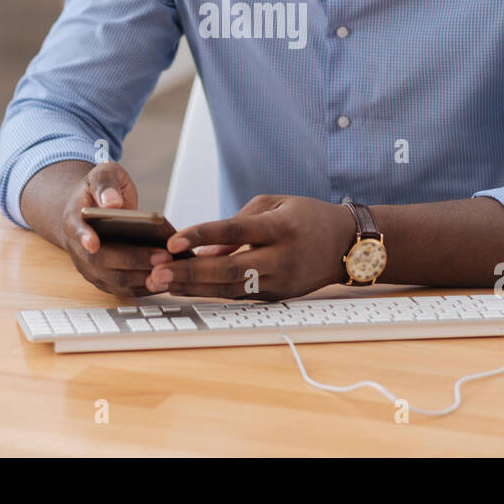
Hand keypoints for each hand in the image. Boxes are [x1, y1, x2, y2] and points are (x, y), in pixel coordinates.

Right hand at [59, 161, 170, 297]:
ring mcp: (91, 268)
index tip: (94, 244)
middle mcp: (79, 249)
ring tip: (170, 270)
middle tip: (162, 256)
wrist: (92, 210)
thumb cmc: (101, 191)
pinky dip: (144, 288)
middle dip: (132, 260)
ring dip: (142, 279)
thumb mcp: (103, 174)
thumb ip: (106, 185)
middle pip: (100, 262)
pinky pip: (124, 289)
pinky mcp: (106, 279)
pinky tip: (167, 280)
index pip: (76, 231)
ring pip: (114, 281)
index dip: (84, 238)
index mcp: (74, 220)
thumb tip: (112, 203)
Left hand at [146, 194, 356, 299]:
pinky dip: (209, 292)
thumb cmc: (305, 217)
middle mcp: (282, 258)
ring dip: (193, 287)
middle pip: (230, 269)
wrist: (345, 245)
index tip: (173, 242)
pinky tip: (184, 289)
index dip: (203, 236)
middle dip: (189, 273)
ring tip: (161, 284)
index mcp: (282, 228)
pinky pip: (238, 296)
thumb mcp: (274, 205)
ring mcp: (280, 282)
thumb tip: (202, 250)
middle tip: (157, 273)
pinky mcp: (276, 297)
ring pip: (231, 289)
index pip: (237, 231)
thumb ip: (237, 223)